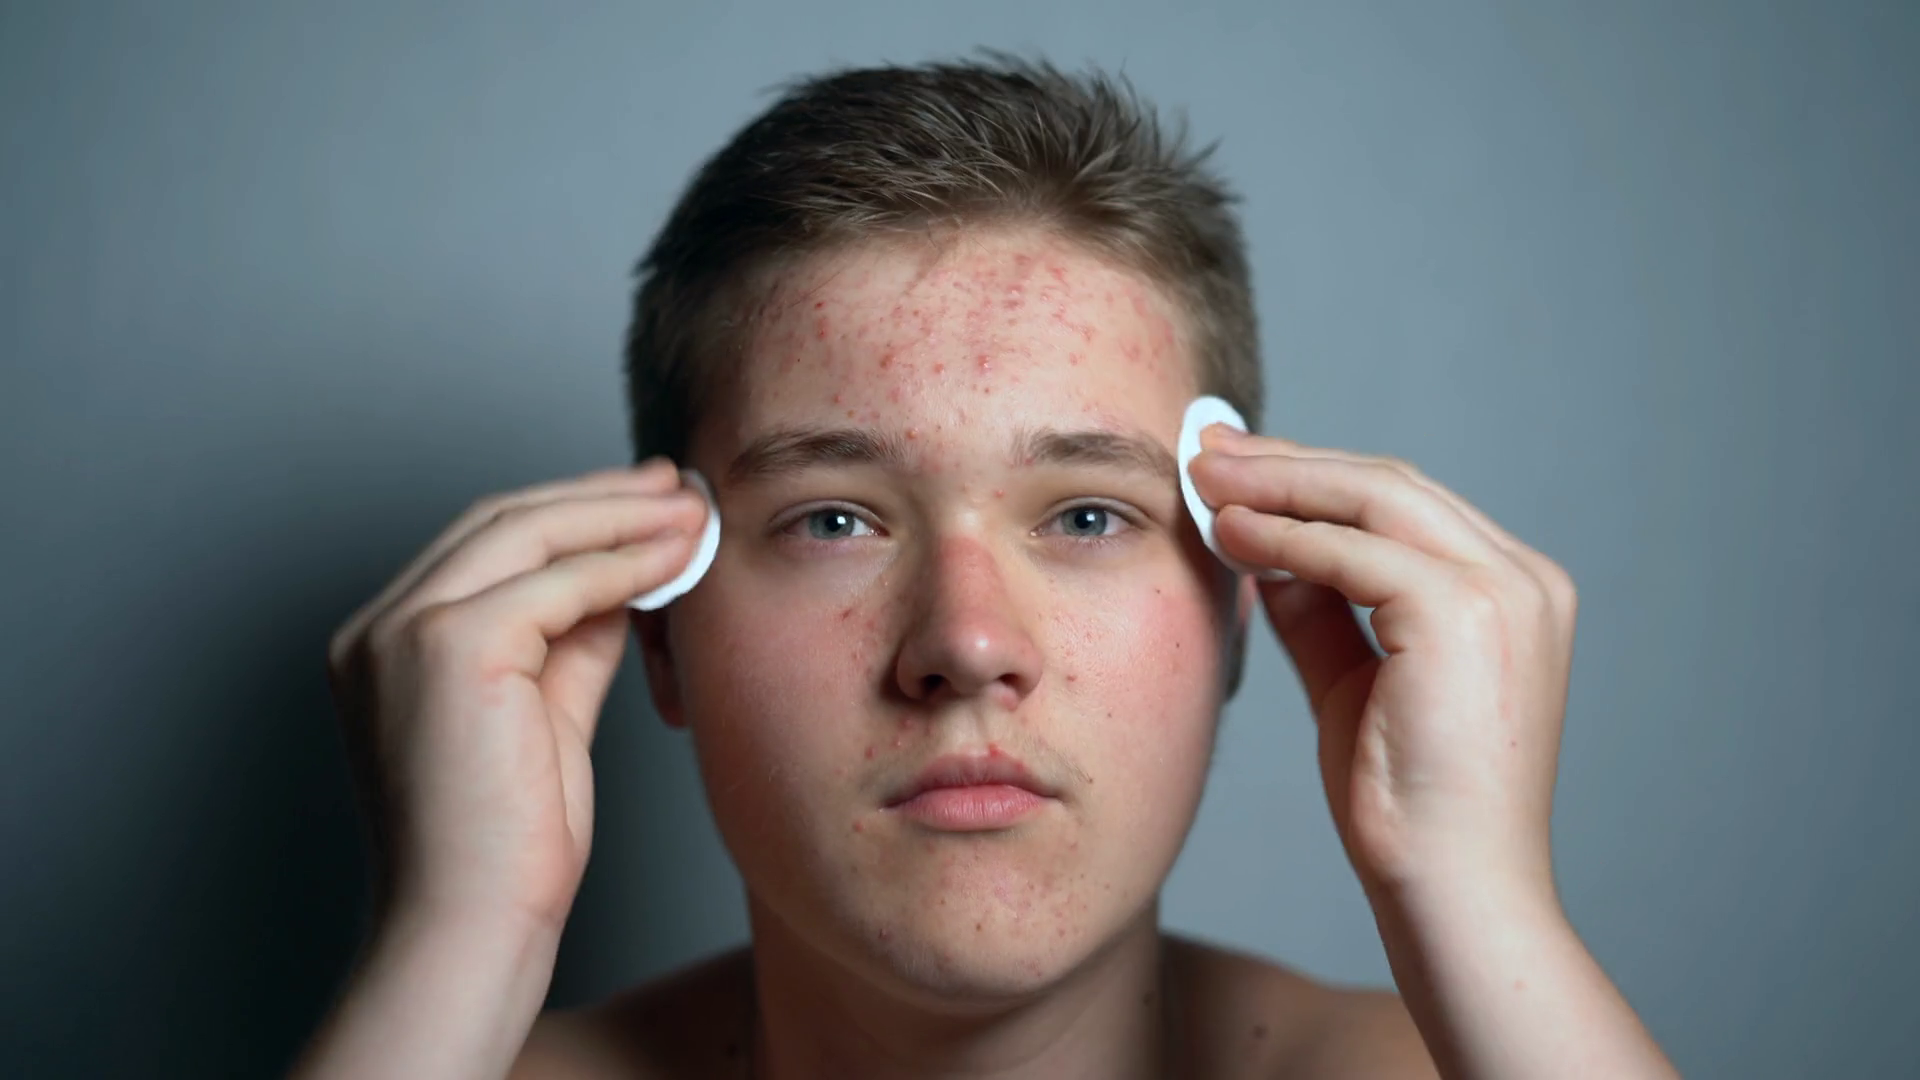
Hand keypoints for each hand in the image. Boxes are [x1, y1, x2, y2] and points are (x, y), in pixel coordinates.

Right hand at [324, 458, 708, 931]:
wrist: (472, 926)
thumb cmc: (506, 847)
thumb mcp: (547, 716)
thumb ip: (576, 642)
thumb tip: (626, 579)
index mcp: (388, 645)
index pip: (485, 546)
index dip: (572, 514)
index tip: (645, 502)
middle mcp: (378, 629)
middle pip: (501, 522)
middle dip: (599, 497)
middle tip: (676, 485)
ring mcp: (403, 632)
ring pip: (526, 534)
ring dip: (619, 517)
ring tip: (690, 510)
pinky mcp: (447, 647)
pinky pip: (555, 583)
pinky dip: (622, 564)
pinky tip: (675, 558)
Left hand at [1189, 426, 1576, 904]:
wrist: (1452, 891)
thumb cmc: (1408, 808)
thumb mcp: (1353, 683)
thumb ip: (1317, 610)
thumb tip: (1258, 544)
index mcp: (1515, 592)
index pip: (1403, 506)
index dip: (1313, 477)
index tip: (1236, 468)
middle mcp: (1524, 580)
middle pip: (1389, 485)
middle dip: (1288, 462)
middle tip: (1204, 448)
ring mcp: (1505, 592)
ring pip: (1374, 498)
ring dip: (1278, 483)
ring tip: (1202, 477)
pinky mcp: (1465, 613)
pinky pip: (1354, 551)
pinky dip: (1284, 535)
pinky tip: (1228, 531)